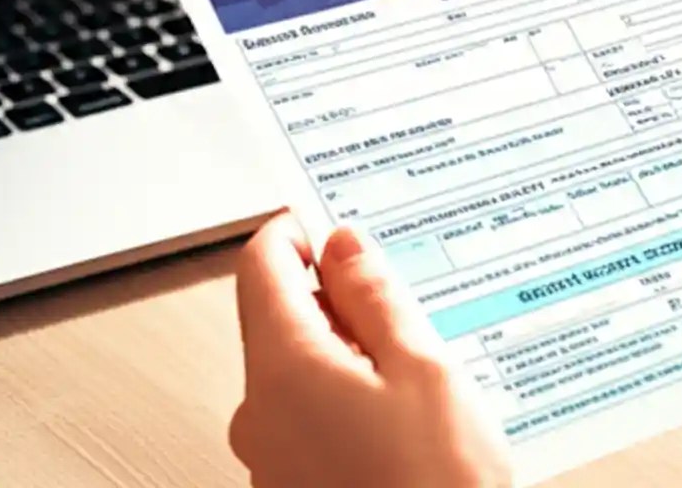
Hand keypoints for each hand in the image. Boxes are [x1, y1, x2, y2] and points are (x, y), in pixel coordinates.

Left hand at [228, 213, 512, 487]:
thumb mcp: (423, 368)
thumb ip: (375, 296)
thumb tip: (344, 248)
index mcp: (282, 370)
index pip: (261, 266)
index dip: (296, 233)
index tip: (330, 222)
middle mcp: (259, 414)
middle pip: (282, 321)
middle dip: (339, 300)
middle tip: (405, 303)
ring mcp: (270, 459)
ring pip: (301, 374)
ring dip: (350, 355)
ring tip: (421, 374)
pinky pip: (311, 420)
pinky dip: (349, 403)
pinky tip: (406, 421)